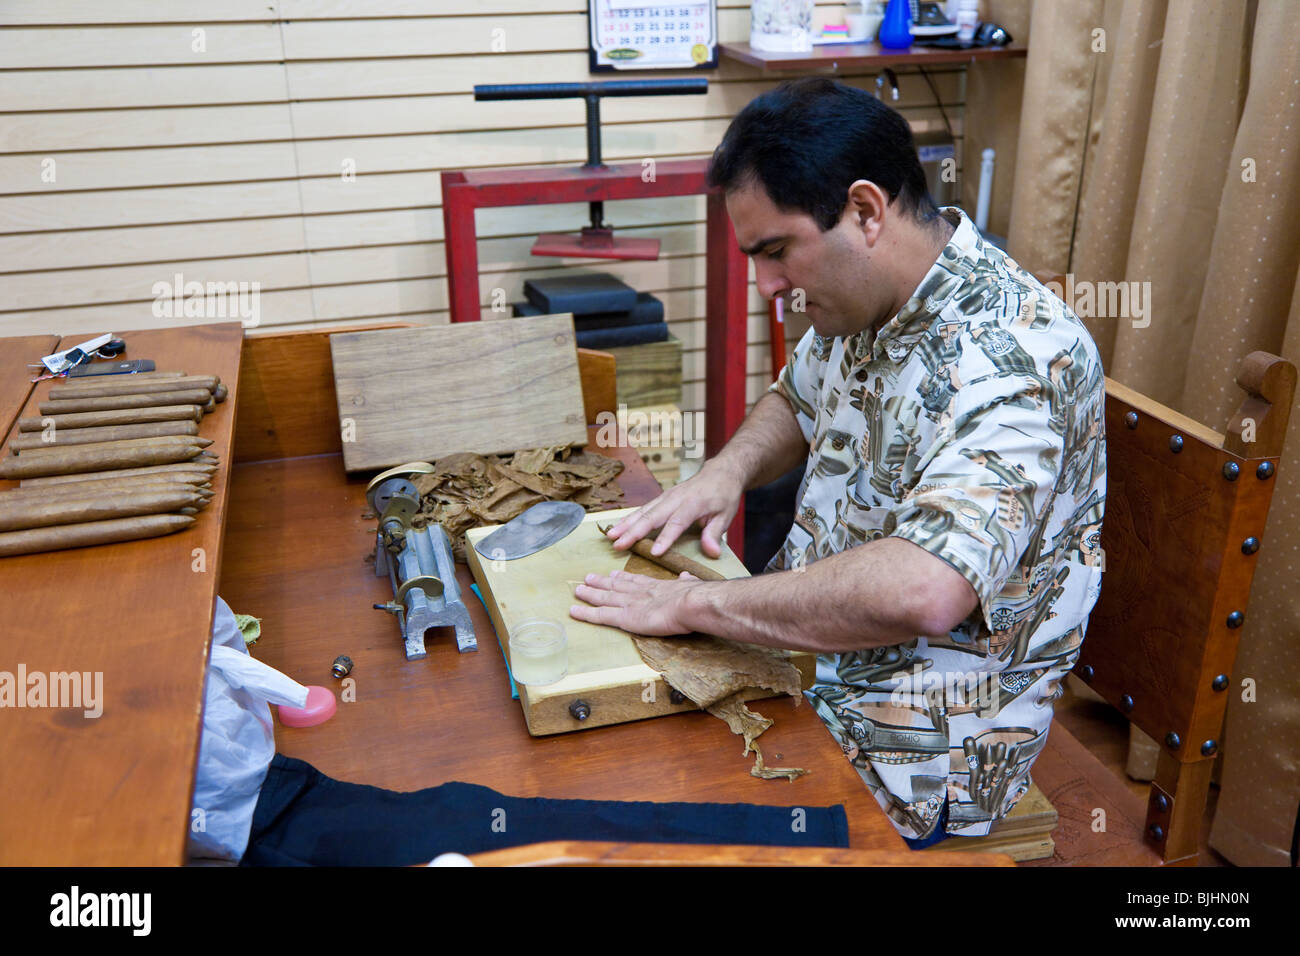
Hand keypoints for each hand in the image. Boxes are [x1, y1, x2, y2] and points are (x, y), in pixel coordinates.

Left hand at [570, 569, 702, 635]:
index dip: (623, 578)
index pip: (636, 581)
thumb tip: (688, 575)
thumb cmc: (695, 596)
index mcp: (656, 586)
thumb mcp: (691, 584)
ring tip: (578, 590)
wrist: (691, 602)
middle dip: (602, 582)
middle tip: (589, 578)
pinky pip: (600, 615)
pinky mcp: (624, 617)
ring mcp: (629, 604)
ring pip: (604, 598)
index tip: (614, 574)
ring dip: (590, 594)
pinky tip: (574, 611)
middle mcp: (638, 592)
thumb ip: (687, 582)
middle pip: (615, 587)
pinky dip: (585, 613)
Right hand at [603, 460, 743, 557]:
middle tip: (618, 545)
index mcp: (694, 503)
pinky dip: (629, 518)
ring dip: (626, 524)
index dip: (665, 538)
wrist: (720, 472)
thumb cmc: (724, 495)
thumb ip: (715, 534)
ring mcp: (667, 496)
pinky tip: (618, 527)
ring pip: (643, 511)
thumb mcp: (726, 515)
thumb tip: (712, 553)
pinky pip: (643, 508)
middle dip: (634, 532)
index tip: (655, 553)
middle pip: (652, 516)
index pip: (677, 522)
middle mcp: (676, 498)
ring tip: (611, 537)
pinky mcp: (662, 497)